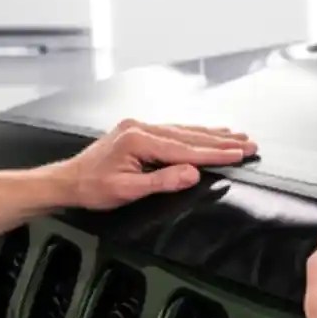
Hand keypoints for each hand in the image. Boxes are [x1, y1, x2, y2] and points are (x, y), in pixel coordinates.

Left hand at [54, 119, 256, 210]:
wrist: (66, 181)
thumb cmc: (93, 188)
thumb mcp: (127, 190)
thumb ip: (162, 180)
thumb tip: (192, 173)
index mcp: (138, 139)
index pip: (185, 148)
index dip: (215, 153)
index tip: (240, 154)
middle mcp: (141, 128)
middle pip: (190, 135)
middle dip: (222, 141)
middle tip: (250, 143)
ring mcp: (140, 127)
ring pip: (185, 130)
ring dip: (213, 134)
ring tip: (238, 136)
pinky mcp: (140, 132)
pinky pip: (175, 131)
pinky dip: (196, 133)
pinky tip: (210, 132)